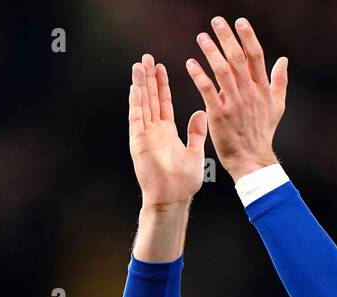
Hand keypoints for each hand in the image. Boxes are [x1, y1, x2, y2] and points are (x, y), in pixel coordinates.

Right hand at [129, 53, 208, 207]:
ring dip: (140, 85)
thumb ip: (196, 132)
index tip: (161, 67)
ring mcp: (144, 136)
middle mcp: (154, 131)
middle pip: (150, 98)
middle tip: (147, 58)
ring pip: (142, 104)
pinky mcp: (138, 143)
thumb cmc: (183, 183)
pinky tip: (135, 87)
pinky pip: (137, 118)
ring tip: (139, 65)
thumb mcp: (195, 152)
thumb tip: (201, 113)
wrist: (173, 199)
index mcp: (167, 133)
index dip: (161, 85)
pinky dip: (136, 103)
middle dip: (148, 78)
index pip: (163, 103)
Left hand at [185, 16, 286, 180]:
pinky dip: (199, 75)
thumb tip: (284, 60)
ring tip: (201, 37)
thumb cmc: (262, 133)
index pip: (256, 56)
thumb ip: (280, 81)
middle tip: (216, 21)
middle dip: (227, 37)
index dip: (248, 37)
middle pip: (238, 59)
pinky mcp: (219, 115)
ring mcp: (234, 103)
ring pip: (222, 71)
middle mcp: (250, 93)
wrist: (252, 159)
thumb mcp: (277, 106)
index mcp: (263, 89)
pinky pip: (207, 90)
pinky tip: (190, 63)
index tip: (239, 21)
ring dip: (211, 52)